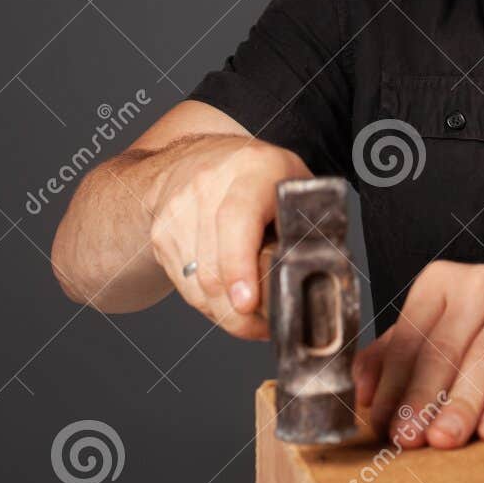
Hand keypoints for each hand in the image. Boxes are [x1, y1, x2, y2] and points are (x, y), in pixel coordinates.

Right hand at [147, 135, 311, 339]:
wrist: (200, 155)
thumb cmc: (261, 175)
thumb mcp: (294, 182)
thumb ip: (309, 219)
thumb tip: (320, 268)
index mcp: (252, 170)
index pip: (236, 219)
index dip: (239, 265)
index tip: (248, 303)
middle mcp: (207, 187)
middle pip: (214, 266)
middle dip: (240, 312)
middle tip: (267, 328)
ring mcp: (178, 211)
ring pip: (197, 284)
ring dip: (226, 314)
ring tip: (253, 320)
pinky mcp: (162, 234)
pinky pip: (186, 285)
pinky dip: (210, 304)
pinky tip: (230, 302)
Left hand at [352, 261, 483, 448]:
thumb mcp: (438, 341)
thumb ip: (395, 360)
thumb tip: (362, 394)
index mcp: (441, 282)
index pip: (409, 338)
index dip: (393, 385)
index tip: (383, 425)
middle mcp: (479, 282)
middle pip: (443, 350)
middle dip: (422, 399)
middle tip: (408, 439)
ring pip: (483, 361)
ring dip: (461, 406)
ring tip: (444, 440)